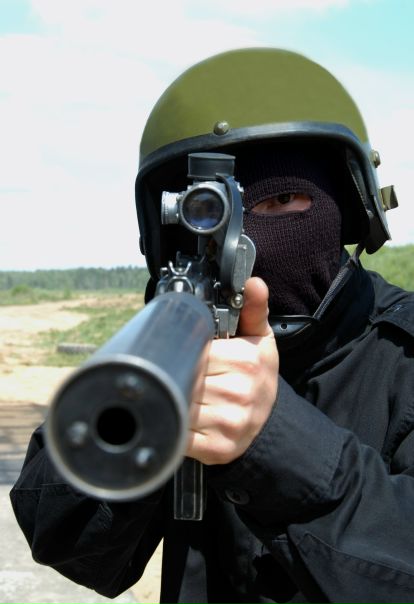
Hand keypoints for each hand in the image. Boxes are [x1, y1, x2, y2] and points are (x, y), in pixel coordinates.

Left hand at [186, 277, 278, 464]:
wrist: (268, 418)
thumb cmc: (257, 374)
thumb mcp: (259, 338)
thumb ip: (252, 309)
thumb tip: (253, 282)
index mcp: (246, 362)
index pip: (196, 350)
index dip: (187, 350)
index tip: (186, 352)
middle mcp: (239, 394)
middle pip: (185, 375)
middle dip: (179, 373)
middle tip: (181, 371)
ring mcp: (228, 424)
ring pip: (179, 403)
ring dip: (174, 397)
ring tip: (181, 392)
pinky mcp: (216, 449)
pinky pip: (180, 434)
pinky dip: (174, 425)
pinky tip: (182, 416)